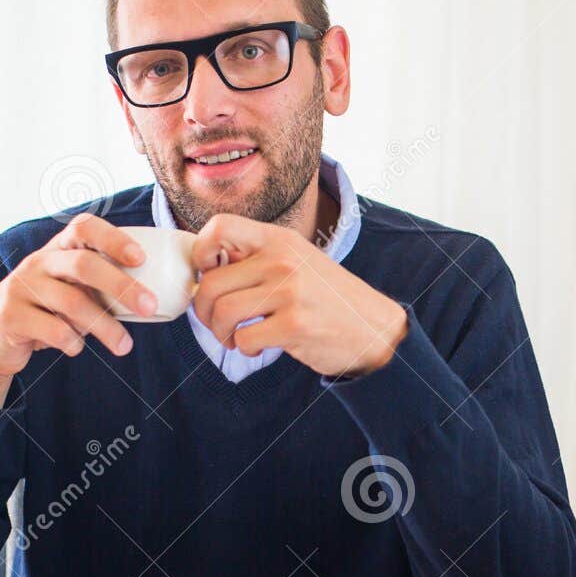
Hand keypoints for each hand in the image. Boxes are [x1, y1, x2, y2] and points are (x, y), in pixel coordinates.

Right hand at [0, 214, 159, 408]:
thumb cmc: (46, 309)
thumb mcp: (70, 289)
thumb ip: (100, 286)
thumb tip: (152, 298)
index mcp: (58, 249)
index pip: (84, 227)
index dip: (114, 239)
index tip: (141, 258)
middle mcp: (39, 262)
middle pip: (84, 265)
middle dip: (122, 286)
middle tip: (150, 306)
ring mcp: (21, 288)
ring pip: (72, 303)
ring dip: (105, 326)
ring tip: (124, 346)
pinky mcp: (10, 317)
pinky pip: (52, 330)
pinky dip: (73, 342)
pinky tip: (78, 347)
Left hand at [190, 214, 407, 377]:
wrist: (374, 327)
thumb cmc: (329, 298)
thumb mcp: (298, 261)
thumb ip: (259, 258)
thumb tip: (206, 268)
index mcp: (279, 239)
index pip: (219, 227)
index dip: (201, 252)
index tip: (208, 275)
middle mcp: (282, 260)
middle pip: (211, 283)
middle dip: (205, 311)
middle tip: (218, 323)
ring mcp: (289, 292)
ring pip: (222, 313)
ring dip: (221, 333)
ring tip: (235, 338)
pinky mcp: (294, 325)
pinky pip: (244, 339)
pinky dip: (244, 349)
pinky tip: (259, 348)